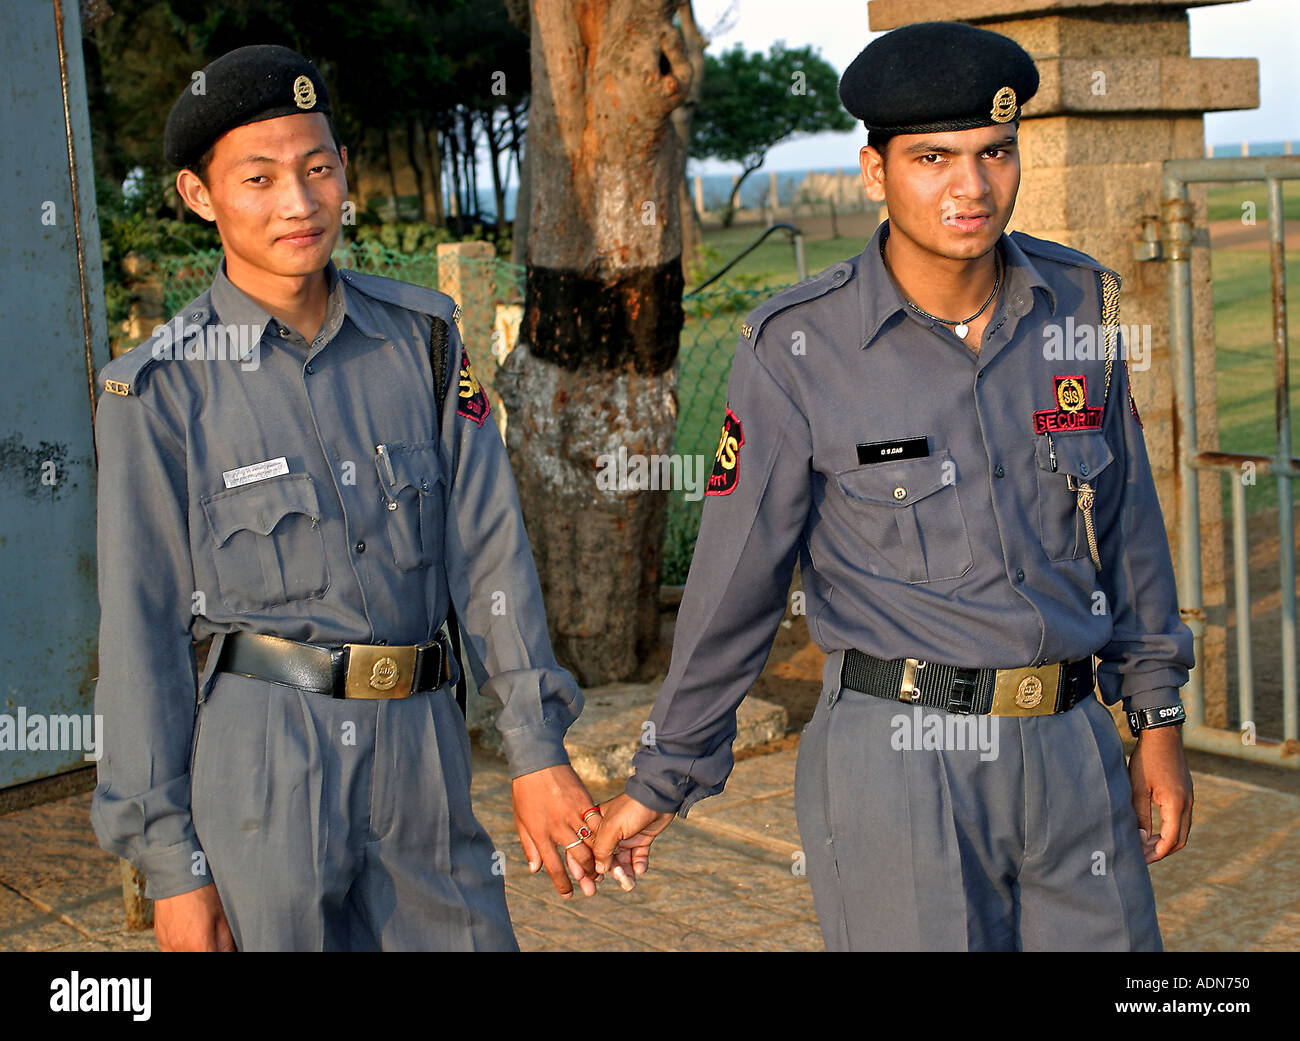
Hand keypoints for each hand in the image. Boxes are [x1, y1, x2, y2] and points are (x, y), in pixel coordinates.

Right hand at [153, 882, 235, 951]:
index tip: (222, 949)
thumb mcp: (222, 917)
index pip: (212, 959)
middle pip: (198, 958)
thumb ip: (226, 943)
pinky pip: (172, 953)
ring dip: (195, 951)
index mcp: (199, 944)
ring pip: (184, 957)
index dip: (220, 954)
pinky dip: (182, 950)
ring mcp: (168, 946)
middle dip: (207, 951)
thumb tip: (231, 953)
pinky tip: (190, 938)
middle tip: (214, 943)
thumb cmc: (201, 893)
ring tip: (201, 938)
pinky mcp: (160, 941)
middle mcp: (180, 948)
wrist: (176, 876)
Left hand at [511, 764, 602, 897]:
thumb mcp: (521, 821)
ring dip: (599, 857)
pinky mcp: (584, 801)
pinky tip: (607, 842)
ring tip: (601, 867)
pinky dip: (603, 834)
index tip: (569, 894)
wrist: (537, 762)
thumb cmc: (525, 792)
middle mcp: (558, 826)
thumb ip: (529, 847)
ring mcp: (573, 813)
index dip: (563, 884)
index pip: (554, 866)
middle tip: (591, 884)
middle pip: (578, 857)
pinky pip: (597, 822)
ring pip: (592, 841)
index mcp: (540, 833)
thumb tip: (535, 869)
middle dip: (587, 874)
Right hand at [590, 793, 674, 890]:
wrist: (659, 797)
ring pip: (622, 861)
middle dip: (609, 873)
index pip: (585, 849)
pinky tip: (640, 869)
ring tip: (630, 884)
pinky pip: (637, 857)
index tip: (587, 882)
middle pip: (604, 858)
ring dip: (625, 873)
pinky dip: (638, 865)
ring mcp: (626, 837)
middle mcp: (609, 833)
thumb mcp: (612, 828)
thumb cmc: (631, 808)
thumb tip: (599, 870)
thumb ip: (602, 849)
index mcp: (596, 826)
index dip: (584, 866)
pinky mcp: (641, 839)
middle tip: (617, 882)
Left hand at [1128, 725, 1193, 862]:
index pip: (1170, 841)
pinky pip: (1181, 819)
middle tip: (1142, 856)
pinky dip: (1169, 830)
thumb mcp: (1138, 789)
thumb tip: (1141, 839)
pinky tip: (1153, 830)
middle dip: (1162, 851)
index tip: (1140, 860)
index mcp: (1176, 805)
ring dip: (1166, 841)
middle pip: (1180, 840)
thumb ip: (1140, 816)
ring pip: (1182, 830)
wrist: (1162, 736)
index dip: (1156, 853)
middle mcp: (1188, 805)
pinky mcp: (1185, 794)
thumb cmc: (1147, 760)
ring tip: (1145, 846)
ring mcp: (1189, 799)